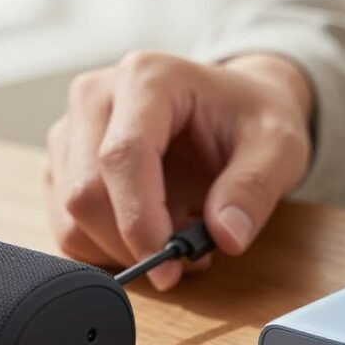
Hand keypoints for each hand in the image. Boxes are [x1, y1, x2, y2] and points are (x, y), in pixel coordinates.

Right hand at [45, 51, 311, 290]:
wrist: (234, 106)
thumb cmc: (252, 118)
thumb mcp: (279, 147)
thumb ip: (254, 188)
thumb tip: (226, 236)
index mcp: (146, 78)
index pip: (123, 156)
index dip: (140, 220)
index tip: (170, 266)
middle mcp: (96, 96)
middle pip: (84, 191)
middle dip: (132, 243)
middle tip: (187, 258)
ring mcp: (72, 130)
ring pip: (69, 216)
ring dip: (119, 249)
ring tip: (175, 237)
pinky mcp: (65, 162)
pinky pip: (67, 225)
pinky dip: (106, 248)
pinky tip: (149, 232)